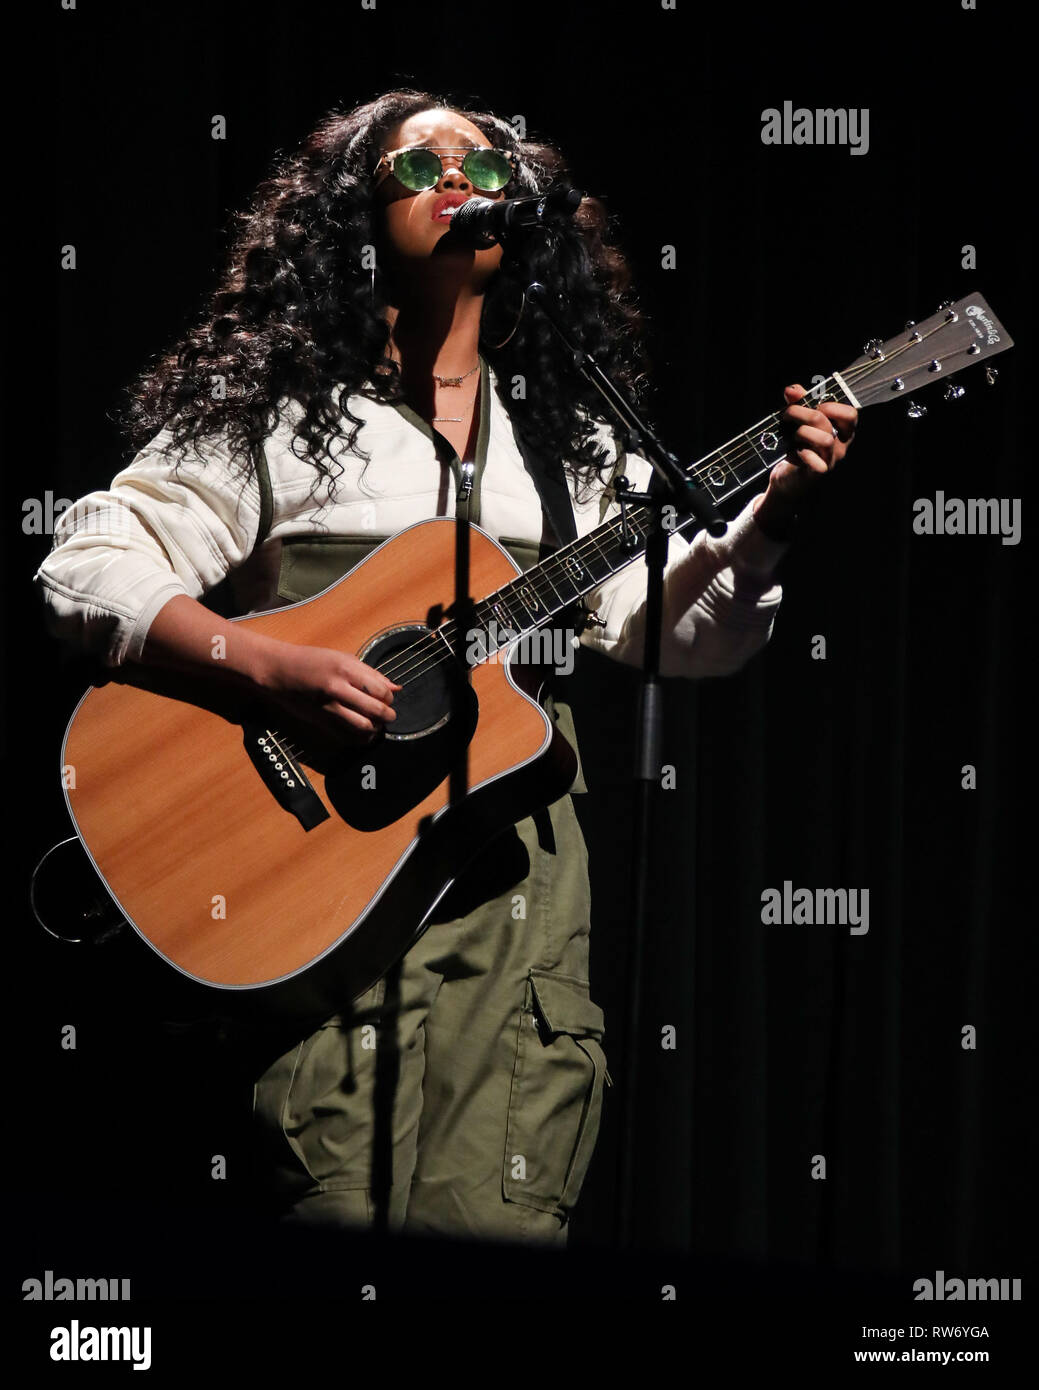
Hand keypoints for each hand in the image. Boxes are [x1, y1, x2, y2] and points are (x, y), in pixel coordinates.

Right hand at [258, 642, 401, 743]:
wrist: (278, 671)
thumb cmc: (310, 661)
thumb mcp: (342, 658)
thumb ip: (370, 673)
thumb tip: (395, 688)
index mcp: (346, 669)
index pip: (381, 690)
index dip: (389, 697)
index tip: (387, 698)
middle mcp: (338, 688)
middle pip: (376, 710)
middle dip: (388, 715)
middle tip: (387, 714)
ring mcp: (329, 707)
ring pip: (364, 727)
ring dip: (375, 728)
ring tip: (375, 723)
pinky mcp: (321, 721)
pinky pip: (347, 737)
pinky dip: (360, 737)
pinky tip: (361, 731)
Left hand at [752, 384, 857, 538]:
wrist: (788, 478)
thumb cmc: (798, 446)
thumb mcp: (799, 421)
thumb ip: (799, 403)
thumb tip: (791, 389)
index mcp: (841, 430)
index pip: (850, 414)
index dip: (832, 405)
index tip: (813, 404)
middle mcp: (840, 445)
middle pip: (827, 422)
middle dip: (802, 413)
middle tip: (787, 414)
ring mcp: (831, 460)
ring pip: (824, 440)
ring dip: (801, 433)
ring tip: (792, 437)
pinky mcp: (817, 474)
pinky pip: (817, 463)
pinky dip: (801, 455)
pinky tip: (793, 453)